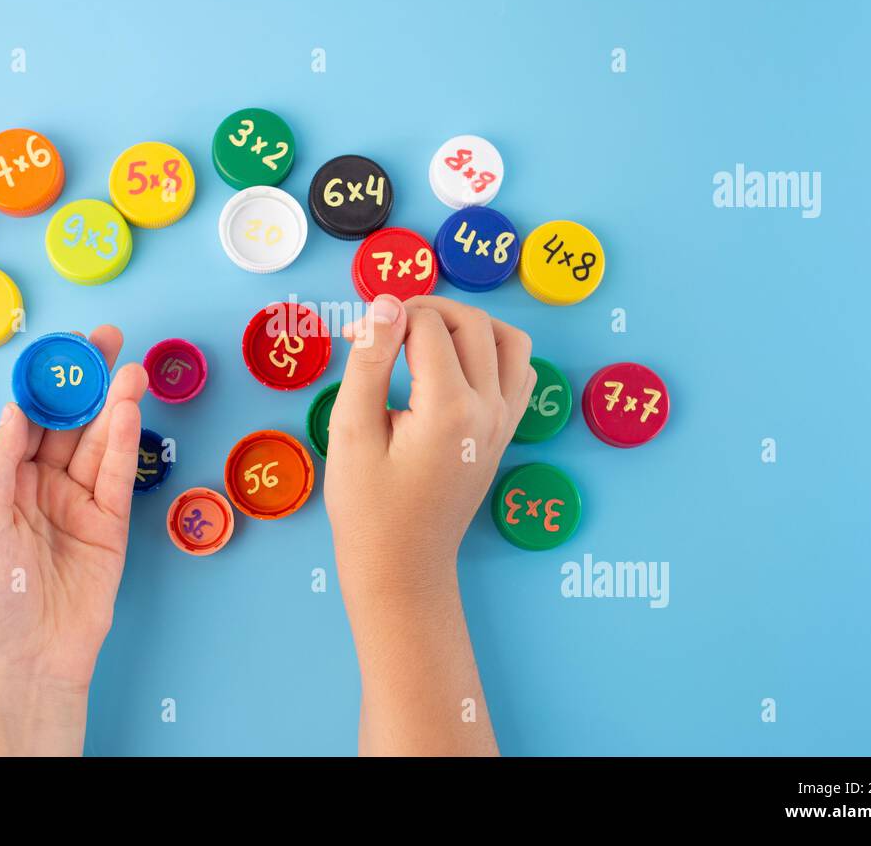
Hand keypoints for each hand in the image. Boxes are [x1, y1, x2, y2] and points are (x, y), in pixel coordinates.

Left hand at [0, 325, 147, 755]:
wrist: (22, 663)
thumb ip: (2, 460)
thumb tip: (18, 408)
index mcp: (0, 484)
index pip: (28, 420)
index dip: (45, 382)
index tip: (62, 347)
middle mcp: (39, 489)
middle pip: (68, 424)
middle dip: (86, 381)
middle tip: (106, 341)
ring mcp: (76, 508)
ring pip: (97, 444)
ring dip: (113, 404)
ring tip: (129, 368)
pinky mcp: (109, 529)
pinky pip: (116, 476)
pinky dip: (124, 440)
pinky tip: (128, 409)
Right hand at [323, 294, 534, 755]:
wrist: (402, 567)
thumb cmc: (367, 507)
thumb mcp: (351, 430)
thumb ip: (369, 361)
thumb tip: (386, 303)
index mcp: (448, 408)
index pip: (426, 324)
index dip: (385, 319)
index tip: (353, 339)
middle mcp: (488, 409)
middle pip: (471, 322)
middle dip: (425, 310)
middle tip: (382, 329)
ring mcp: (504, 422)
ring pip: (508, 339)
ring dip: (467, 323)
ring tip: (423, 335)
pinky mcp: (505, 432)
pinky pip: (519, 370)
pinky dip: (492, 350)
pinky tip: (454, 363)